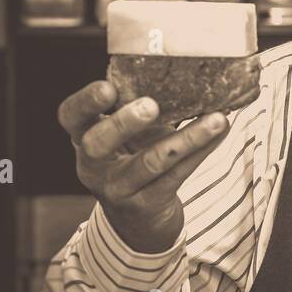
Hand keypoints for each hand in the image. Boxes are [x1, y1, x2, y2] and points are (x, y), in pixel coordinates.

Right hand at [57, 81, 231, 254]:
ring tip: (216, 119)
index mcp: (84, 137)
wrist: (139, 222)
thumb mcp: (128, 135)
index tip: (108, 87)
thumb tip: (188, 70)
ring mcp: (118, 189)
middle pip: (96, 144)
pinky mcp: (147, 204)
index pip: (70, 116)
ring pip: (150, 163)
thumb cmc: (134, 162)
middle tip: (150, 105)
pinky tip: (220, 133)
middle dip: (122, 123)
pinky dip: (202, 151)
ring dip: (187, 138)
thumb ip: (140, 107)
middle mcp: (93, 166)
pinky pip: (177, 175)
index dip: (85, 102)